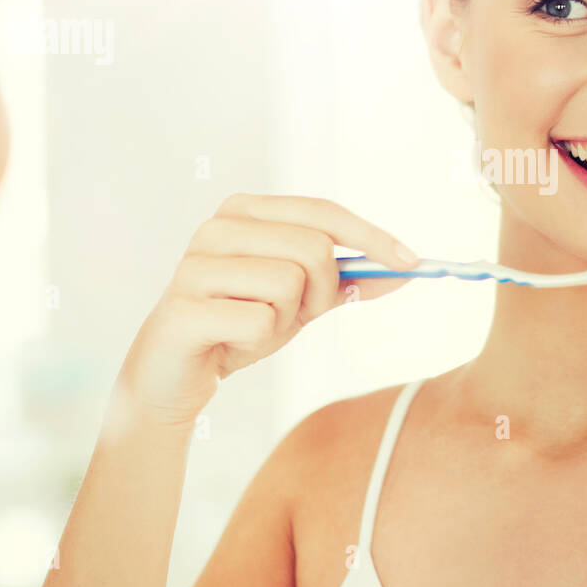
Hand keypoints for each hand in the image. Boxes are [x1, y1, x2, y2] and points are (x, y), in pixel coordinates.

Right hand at [116, 194, 417, 424]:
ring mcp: (195, 265)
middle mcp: (217, 228)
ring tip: (255, 327)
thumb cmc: (240, 327)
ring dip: (286, 319)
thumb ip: (349, 281)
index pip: (323, 212)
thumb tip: (406, 270)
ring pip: (289, 285)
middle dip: (323, 291)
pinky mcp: (182, 308)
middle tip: (299, 314)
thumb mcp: (302, 302)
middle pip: (313, 248)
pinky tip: (232, 342)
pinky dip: (260, 341)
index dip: (372, 236)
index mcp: (245, 211)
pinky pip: (260, 322)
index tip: (413, 263)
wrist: (173, 376)